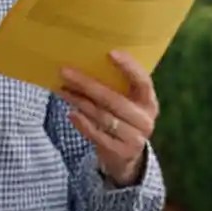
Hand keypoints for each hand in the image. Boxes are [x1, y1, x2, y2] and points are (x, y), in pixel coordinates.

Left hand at [57, 50, 158, 186]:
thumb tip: (85, 62)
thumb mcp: (127, 104)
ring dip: (80, 102)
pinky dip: (83, 123)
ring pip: (103, 116)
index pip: (142, 81)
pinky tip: (71, 113)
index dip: (129, 67)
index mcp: (149, 102)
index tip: (110, 52)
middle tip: (65, 72)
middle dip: (87, 85)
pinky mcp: (121, 153)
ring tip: (63, 89)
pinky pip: (97, 135)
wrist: (127, 158)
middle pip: (114, 99)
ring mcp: (135, 138)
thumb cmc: (122, 120)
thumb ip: (115, 87)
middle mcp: (145, 120)